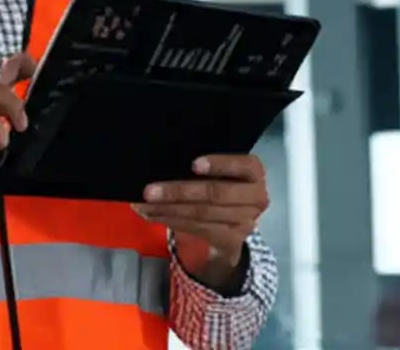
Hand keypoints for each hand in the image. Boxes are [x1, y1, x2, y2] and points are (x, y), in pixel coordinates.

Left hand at [132, 154, 268, 290]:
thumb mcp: (222, 170)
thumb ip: (204, 165)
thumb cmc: (222, 182)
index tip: (193, 164)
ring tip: (143, 204)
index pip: (242, 165)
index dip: (219, 164)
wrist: (234, 223)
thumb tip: (164, 160)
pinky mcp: (231, 239)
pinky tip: (152, 215)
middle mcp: (256, 196)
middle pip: (215, 194)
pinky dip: (171, 221)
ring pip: (202, 214)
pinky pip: (197, 229)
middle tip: (149, 191)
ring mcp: (246, 221)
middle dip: (179, 192)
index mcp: (254, 171)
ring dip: (168, 209)